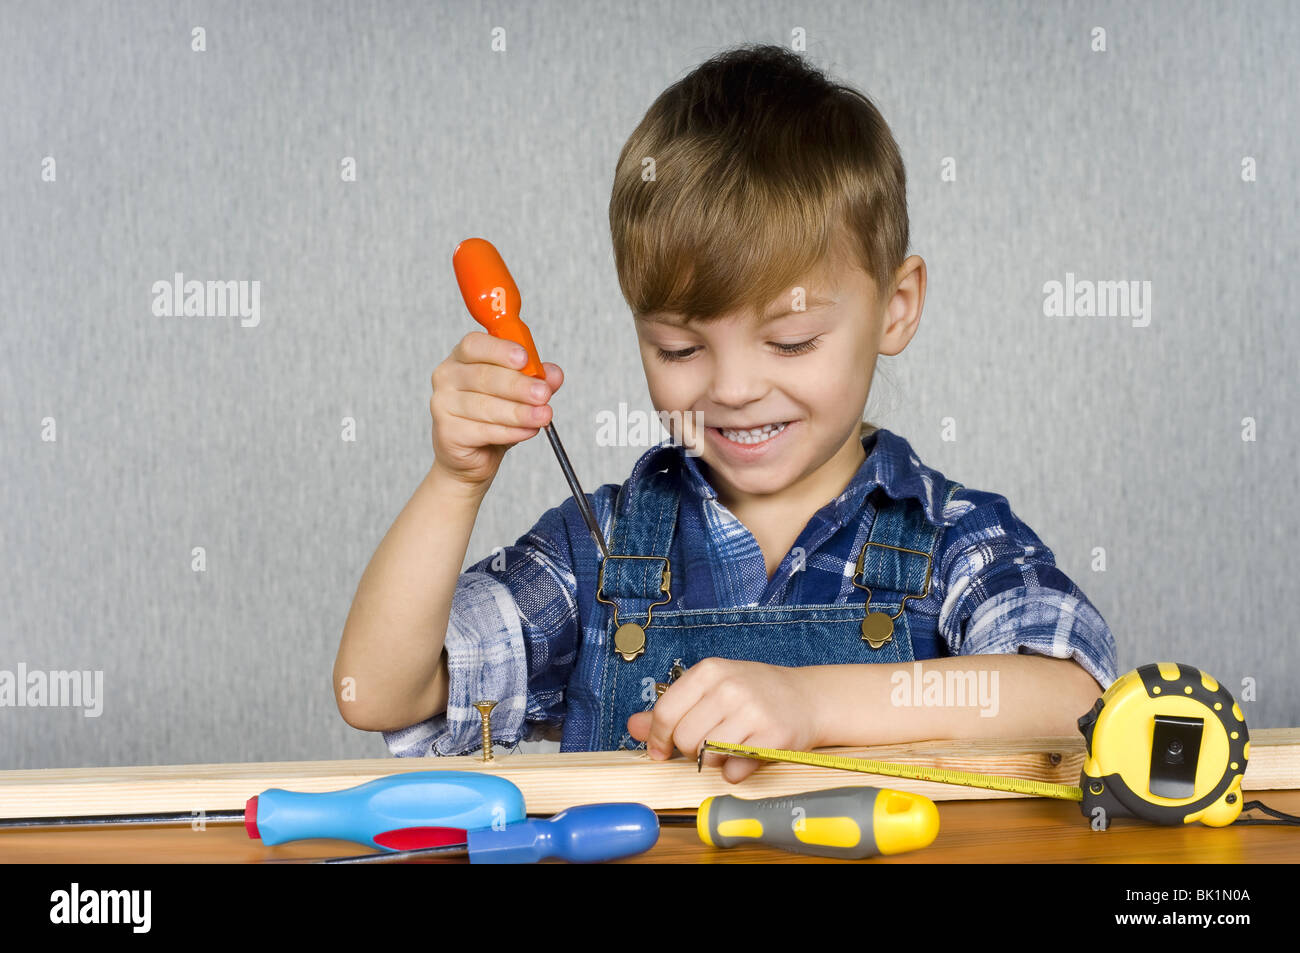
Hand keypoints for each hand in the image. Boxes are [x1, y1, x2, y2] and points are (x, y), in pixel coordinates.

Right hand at [428, 331, 563, 488]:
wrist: (473, 456)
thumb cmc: (493, 417)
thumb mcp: (519, 393)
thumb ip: (536, 379)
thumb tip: (553, 374)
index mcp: (462, 358)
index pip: (474, 345)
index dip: (499, 350)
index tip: (524, 358)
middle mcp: (447, 377)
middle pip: (483, 376)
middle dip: (518, 386)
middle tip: (543, 394)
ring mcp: (442, 405)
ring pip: (485, 406)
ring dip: (519, 412)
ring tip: (543, 416)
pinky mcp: (447, 433)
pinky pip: (483, 431)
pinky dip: (510, 432)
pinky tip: (528, 431)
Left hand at [626, 658, 821, 783]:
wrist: (807, 697)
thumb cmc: (754, 693)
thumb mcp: (711, 689)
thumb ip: (671, 708)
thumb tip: (633, 727)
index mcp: (710, 672)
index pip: (665, 712)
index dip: (658, 738)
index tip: (661, 750)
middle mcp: (730, 688)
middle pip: (684, 738)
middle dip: (690, 749)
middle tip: (706, 743)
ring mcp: (753, 712)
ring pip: (707, 756)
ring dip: (713, 760)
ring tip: (729, 745)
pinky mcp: (773, 738)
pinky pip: (734, 771)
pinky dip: (735, 771)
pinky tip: (746, 755)